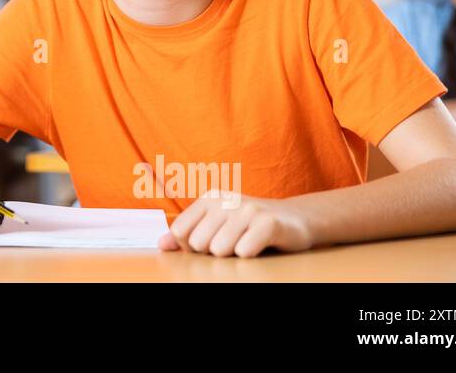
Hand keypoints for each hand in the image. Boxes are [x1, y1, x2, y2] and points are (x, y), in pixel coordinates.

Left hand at [159, 191, 314, 256]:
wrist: (295, 220)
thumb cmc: (249, 226)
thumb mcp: (216, 225)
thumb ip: (187, 233)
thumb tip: (160, 245)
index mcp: (208, 199)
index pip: (180, 232)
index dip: (191, 247)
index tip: (211, 242)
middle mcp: (225, 200)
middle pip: (198, 244)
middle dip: (214, 252)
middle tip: (234, 243)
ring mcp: (247, 209)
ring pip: (219, 250)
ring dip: (233, 255)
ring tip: (246, 243)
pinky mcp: (268, 223)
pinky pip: (244, 251)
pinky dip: (249, 255)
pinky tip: (259, 245)